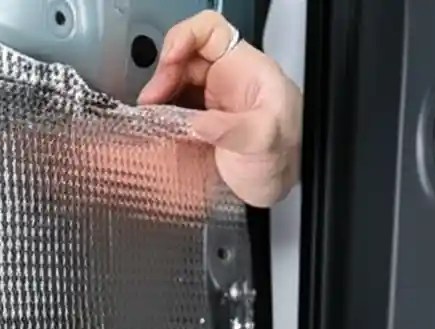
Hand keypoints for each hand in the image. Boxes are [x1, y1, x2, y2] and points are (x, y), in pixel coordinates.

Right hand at [139, 10, 301, 207]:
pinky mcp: (198, 124)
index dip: (185, 37)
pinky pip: (171, 110)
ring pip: (173, 84)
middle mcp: (226, 80)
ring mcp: (210, 102)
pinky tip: (155, 129)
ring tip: (150, 117)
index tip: (169, 61)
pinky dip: (158, 117)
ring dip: (157, 97)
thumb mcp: (265, 141)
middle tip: (152, 101)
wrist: (278, 191)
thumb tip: (196, 122)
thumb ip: (234, 130)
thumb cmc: (285, 159)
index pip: (211, 31)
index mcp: (246, 70)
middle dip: (163, 75)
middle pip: (184, 59)